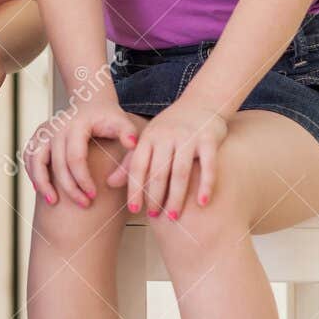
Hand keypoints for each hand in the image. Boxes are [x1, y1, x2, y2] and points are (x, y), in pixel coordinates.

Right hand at [23, 97, 138, 207]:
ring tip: (53, 201)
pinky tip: (40, 188)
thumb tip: (131, 145)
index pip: (75, 157)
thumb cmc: (109, 119)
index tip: (93, 195)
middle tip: (84, 204)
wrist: (92, 104)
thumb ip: (130, 135)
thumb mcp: (124, 124)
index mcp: (77, 125)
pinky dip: (32, 172)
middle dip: (69, 188)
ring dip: (42, 182)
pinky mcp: (39, 135)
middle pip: (57, 164)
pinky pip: (29, 156)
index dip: (83, 179)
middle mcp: (57, 127)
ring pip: (36, 159)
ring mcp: (46, 130)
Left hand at [105, 99, 226, 217]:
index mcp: (149, 137)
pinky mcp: (209, 139)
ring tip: (173, 216)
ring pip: (180, 172)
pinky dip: (206, 185)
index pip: (137, 166)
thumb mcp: (149, 139)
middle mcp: (167, 136)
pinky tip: (203, 203)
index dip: (135, 189)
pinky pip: (208, 165)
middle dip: (155, 196)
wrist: (202, 101)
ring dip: (176, 197)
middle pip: (158, 172)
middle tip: (154, 216)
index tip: (135, 210)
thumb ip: (131, 162)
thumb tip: (110, 184)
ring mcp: (189, 137)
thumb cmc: (171, 126)